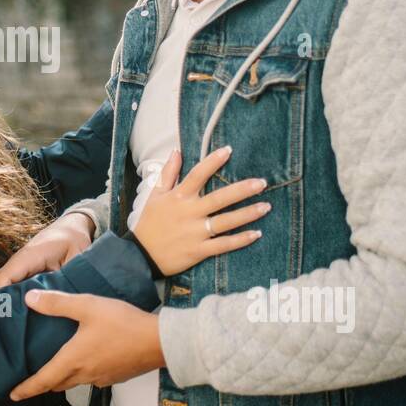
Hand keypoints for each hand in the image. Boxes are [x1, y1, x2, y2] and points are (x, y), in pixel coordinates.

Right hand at [0, 212, 94, 294]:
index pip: (5, 278)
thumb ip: (67, 278)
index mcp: (29, 257)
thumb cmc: (74, 240)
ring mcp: (17, 267)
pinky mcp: (20, 272)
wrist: (72, 225)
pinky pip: (4, 287)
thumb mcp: (76, 257)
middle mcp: (17, 261)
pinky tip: (3, 319)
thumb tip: (60, 301)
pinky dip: (0, 300)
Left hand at [9, 289, 162, 399]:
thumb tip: (29, 299)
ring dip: (63, 378)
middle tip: (30, 382)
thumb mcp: (87, 306)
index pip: (42, 381)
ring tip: (56, 368)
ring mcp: (102, 378)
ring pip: (75, 382)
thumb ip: (57, 303)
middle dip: (42, 384)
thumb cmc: (122, 323)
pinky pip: (92, 378)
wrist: (160, 342)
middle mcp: (85, 374)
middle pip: (57, 384)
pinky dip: (82, 373)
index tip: (12, 395)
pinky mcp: (116, 376)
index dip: (26, 389)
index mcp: (73, 360)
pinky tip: (87, 360)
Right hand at [131, 146, 269, 275]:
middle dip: (242, 190)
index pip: (198, 175)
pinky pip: (223, 244)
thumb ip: (168, 173)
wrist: (139, 255)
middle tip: (262, 183)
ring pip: (225, 221)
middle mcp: (189, 213)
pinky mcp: (199, 251)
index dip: (213, 161)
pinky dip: (240, 240)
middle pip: (219, 198)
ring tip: (266, 206)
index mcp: (178, 197)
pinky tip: (256, 233)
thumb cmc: (148, 223)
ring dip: (247, 214)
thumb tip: (177, 151)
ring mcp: (195, 233)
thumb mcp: (154, 195)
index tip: (229, 150)